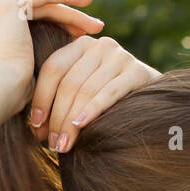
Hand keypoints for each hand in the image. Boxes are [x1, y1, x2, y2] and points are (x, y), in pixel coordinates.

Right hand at [0, 0, 104, 109]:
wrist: (0, 92)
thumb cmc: (11, 96)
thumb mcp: (24, 75)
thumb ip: (33, 63)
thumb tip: (59, 70)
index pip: (27, 24)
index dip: (55, 30)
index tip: (77, 40)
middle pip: (37, 14)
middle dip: (67, 21)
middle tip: (92, 30)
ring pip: (43, 6)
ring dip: (72, 14)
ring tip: (97, 25)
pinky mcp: (9, 3)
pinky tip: (87, 2)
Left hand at [30, 36, 162, 151]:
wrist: (155, 100)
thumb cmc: (111, 101)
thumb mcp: (84, 90)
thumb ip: (62, 96)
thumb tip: (34, 127)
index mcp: (81, 45)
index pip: (53, 68)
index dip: (41, 98)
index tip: (35, 125)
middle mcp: (100, 45)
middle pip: (69, 82)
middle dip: (56, 117)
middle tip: (50, 143)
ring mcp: (119, 56)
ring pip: (86, 90)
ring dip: (71, 121)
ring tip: (63, 145)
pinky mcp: (136, 71)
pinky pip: (108, 93)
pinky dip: (92, 110)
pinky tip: (81, 126)